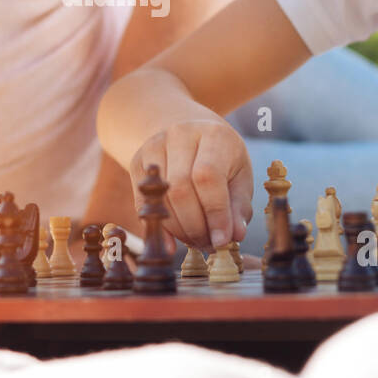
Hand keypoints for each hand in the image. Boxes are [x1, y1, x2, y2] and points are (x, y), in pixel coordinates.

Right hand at [130, 119, 252, 253]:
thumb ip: (239, 207)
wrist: (191, 133)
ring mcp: (155, 146)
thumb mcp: (240, 177)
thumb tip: (233, 236)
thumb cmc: (222, 160)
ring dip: (178, 229)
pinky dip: (159, 227)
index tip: (221, 240)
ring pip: (161, 198)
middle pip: (180, 189)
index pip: (208, 177)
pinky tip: (172, 240)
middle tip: (206, 244)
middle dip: (194, 225)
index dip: (215, 213)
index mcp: (213, 134)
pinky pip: (145, 202)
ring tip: (194, 239)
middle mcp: (180, 134)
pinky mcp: (138, 161)